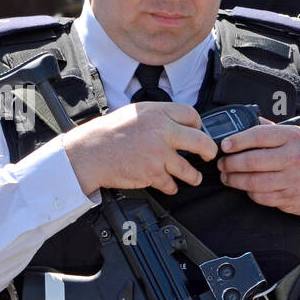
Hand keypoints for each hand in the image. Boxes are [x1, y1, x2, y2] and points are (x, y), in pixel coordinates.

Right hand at [63, 102, 217, 196]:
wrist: (89, 152)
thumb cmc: (107, 133)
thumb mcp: (134, 113)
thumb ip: (157, 116)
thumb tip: (176, 124)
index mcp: (157, 112)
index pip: (192, 115)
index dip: (199, 125)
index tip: (199, 132)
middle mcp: (162, 131)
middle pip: (201, 141)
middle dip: (209, 151)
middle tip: (209, 155)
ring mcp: (159, 154)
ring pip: (189, 169)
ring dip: (193, 176)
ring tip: (193, 177)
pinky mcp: (152, 173)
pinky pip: (171, 184)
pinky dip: (171, 186)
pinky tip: (168, 184)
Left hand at [217, 117, 299, 218]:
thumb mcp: (295, 135)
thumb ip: (270, 129)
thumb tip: (244, 120)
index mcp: (292, 138)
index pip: (259, 136)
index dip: (237, 140)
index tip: (224, 145)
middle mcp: (293, 158)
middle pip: (252, 161)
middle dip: (230, 163)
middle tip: (221, 163)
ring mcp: (292, 180)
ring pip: (253, 182)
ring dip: (234, 180)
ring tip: (226, 176)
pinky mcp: (289, 198)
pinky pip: (261, 197)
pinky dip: (249, 192)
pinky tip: (245, 187)